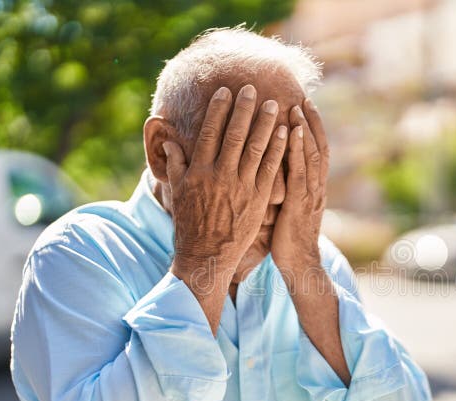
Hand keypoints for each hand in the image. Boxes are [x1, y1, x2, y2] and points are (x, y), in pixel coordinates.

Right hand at [163, 85, 287, 330]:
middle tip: (254, 88)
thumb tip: (168, 141)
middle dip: (245, 109)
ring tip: (275, 104)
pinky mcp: (258, 199)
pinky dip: (279, 149)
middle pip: (235, 135)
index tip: (226, 91)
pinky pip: (271, 169)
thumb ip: (174, 164)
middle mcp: (219, 175)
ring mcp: (241, 187)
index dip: (219, 110)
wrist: (206, 257)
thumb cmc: (189, 224)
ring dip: (266, 123)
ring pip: (256, 148)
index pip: (209, 133)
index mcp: (198, 171)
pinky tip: (287, 133)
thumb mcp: (177, 192)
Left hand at [271, 98, 328, 277]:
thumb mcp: (288, 208)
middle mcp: (315, 186)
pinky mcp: (299, 203)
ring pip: (312, 155)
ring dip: (306, 128)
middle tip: (303, 96)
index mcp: (313, 187)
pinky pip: (300, 171)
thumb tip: (272, 172)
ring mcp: (310, 194)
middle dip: (311, 121)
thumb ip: (284, 188)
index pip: (316, 151)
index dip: (312, 128)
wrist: (299, 264)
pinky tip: (294, 132)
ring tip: (298, 105)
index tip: (303, 104)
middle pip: (318, 146)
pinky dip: (299, 149)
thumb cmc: (288, 238)